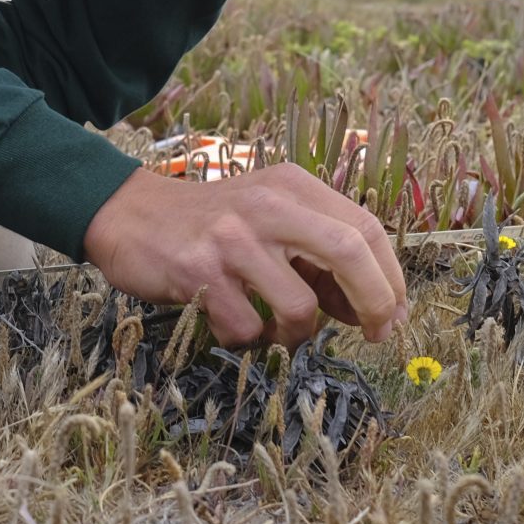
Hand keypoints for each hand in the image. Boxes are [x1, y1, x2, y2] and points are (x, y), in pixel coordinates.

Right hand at [83, 165, 407, 347]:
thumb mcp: (271, 219)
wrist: (129, 213)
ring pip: (300, 307)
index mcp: (292, 185)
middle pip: (349, 252)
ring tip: (274, 326)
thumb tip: (371, 309)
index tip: (394, 315)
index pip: (366, 227)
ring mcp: (232, 238)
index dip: (391, 278)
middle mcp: (267, 204)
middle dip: (375, 303)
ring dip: (297, 334)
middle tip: (374, 335)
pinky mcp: (198, 271)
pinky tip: (229, 319)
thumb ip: (318, 255)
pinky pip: (248, 329)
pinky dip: (248, 338)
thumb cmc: (213, 224)